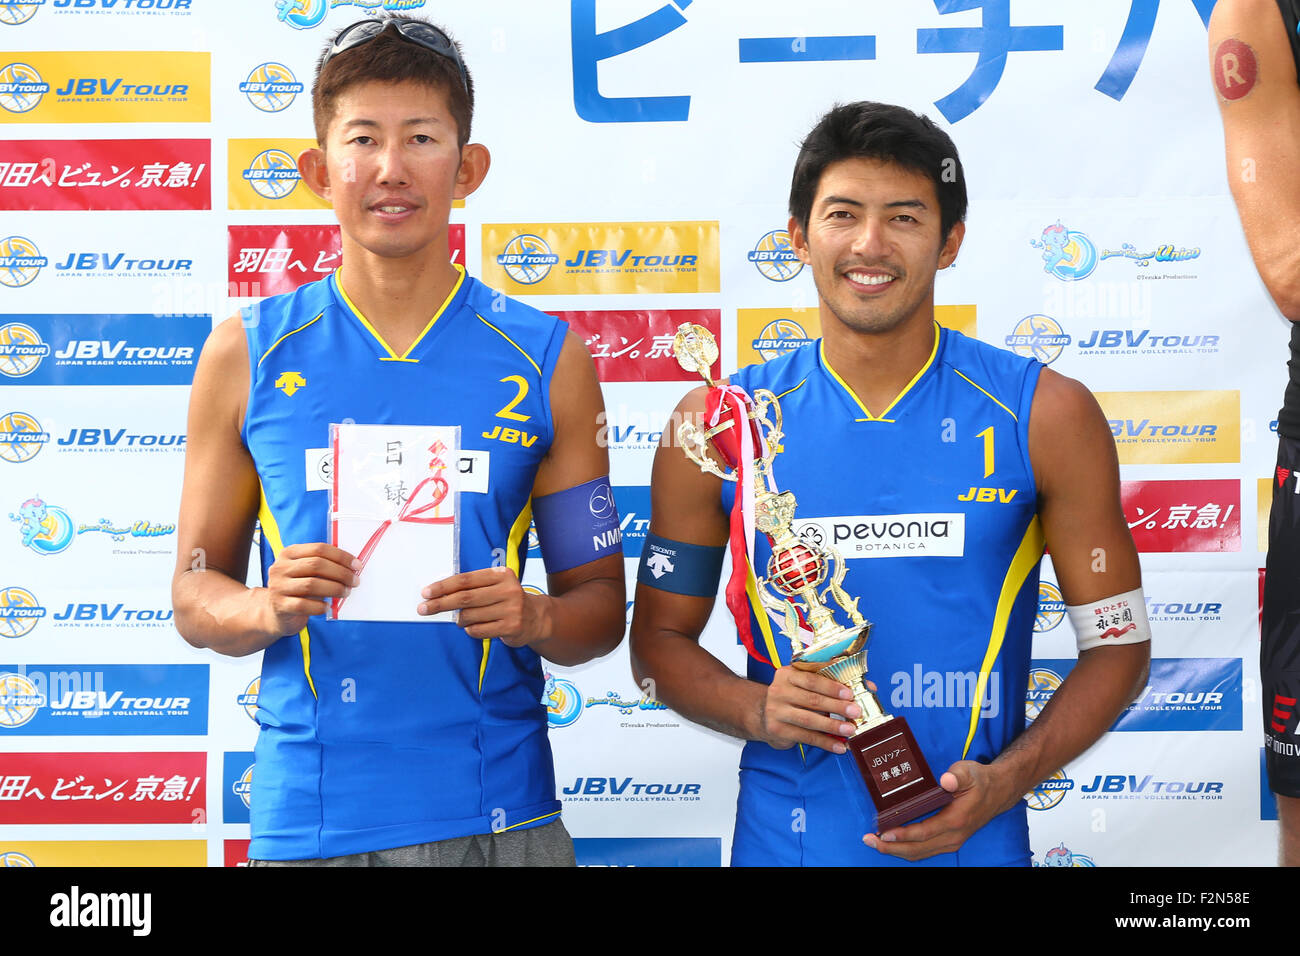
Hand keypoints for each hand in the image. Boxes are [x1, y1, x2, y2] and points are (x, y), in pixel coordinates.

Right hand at [261, 543, 358, 636]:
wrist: (277, 613)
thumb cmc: (299, 588)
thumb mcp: (307, 572)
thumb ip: (324, 565)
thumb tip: (353, 566)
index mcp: (289, 553)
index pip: (319, 549)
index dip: (341, 556)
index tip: (357, 565)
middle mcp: (280, 568)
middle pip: (316, 565)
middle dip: (341, 573)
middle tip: (354, 581)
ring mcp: (278, 587)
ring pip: (311, 584)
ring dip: (334, 588)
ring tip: (345, 592)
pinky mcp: (280, 606)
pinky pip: (304, 605)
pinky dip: (320, 606)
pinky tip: (327, 607)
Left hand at [419, 566, 543, 646]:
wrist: (536, 618)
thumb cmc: (506, 600)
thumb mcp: (494, 586)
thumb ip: (472, 587)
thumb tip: (438, 594)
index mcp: (501, 574)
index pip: (466, 579)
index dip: (443, 586)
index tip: (426, 592)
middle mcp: (508, 589)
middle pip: (465, 597)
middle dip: (440, 603)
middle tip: (423, 608)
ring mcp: (512, 609)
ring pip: (470, 615)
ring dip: (459, 620)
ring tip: (461, 620)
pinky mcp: (512, 626)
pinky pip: (478, 630)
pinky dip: (470, 630)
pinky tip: (474, 627)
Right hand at [756, 666, 864, 753]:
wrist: (762, 714)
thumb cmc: (792, 696)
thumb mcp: (805, 683)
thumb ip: (832, 682)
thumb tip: (868, 686)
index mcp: (787, 674)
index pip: (812, 679)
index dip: (831, 687)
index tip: (849, 693)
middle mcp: (779, 691)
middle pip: (812, 699)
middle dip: (837, 707)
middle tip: (855, 712)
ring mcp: (776, 711)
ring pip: (809, 719)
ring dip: (832, 726)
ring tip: (850, 730)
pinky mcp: (778, 730)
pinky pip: (805, 737)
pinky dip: (825, 742)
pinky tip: (839, 746)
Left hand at [862, 760, 1009, 860]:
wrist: (998, 792)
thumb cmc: (980, 781)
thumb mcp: (969, 772)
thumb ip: (957, 776)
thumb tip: (946, 780)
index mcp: (956, 820)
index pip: (924, 832)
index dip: (902, 834)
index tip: (883, 832)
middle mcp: (953, 836)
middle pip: (917, 849)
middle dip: (891, 848)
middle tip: (869, 839)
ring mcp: (951, 842)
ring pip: (919, 854)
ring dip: (896, 851)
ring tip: (874, 842)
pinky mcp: (949, 841)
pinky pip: (924, 851)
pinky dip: (906, 849)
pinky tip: (891, 841)